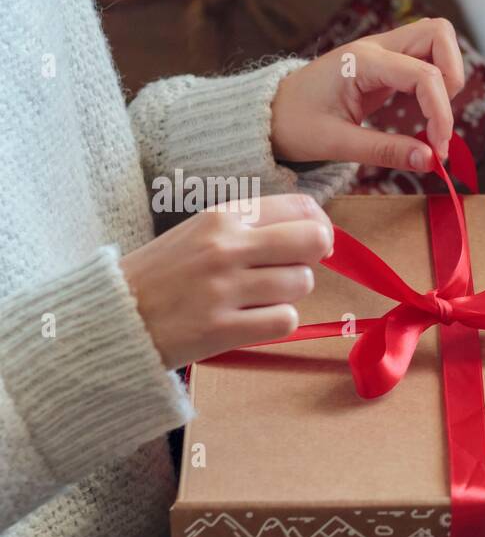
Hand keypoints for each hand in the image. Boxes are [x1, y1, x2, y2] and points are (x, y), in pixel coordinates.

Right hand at [121, 195, 332, 368]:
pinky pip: (285, 320)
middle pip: (313, 241)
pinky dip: (277, 322)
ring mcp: (224, 289)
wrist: (113, 315)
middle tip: (291, 269)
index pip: (301, 207)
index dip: (318, 225)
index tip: (309, 242)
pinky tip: (251, 319)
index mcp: (221, 216)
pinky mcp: (223, 329)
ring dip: (289, 293)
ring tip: (258, 297)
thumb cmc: (165, 273)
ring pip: (302, 283)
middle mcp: (225, 247)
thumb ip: (254, 227)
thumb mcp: (201, 231)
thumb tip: (319, 234)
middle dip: (314, 257)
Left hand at [270, 18, 465, 171]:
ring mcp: (382, 51)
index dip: (441, 114)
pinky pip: (425, 58)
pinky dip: (437, 83)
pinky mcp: (386, 64)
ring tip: (435, 117)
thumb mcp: (336, 144)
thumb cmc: (295, 124)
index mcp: (362, 62)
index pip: (425, 75)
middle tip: (441, 120)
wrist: (269, 112)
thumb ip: (386, 151)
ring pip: (436, 40)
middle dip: (454, 77)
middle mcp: (376, 47)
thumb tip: (430, 161)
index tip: (438, 151)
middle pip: (439, 34)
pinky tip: (426, 115)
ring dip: (449, 75)